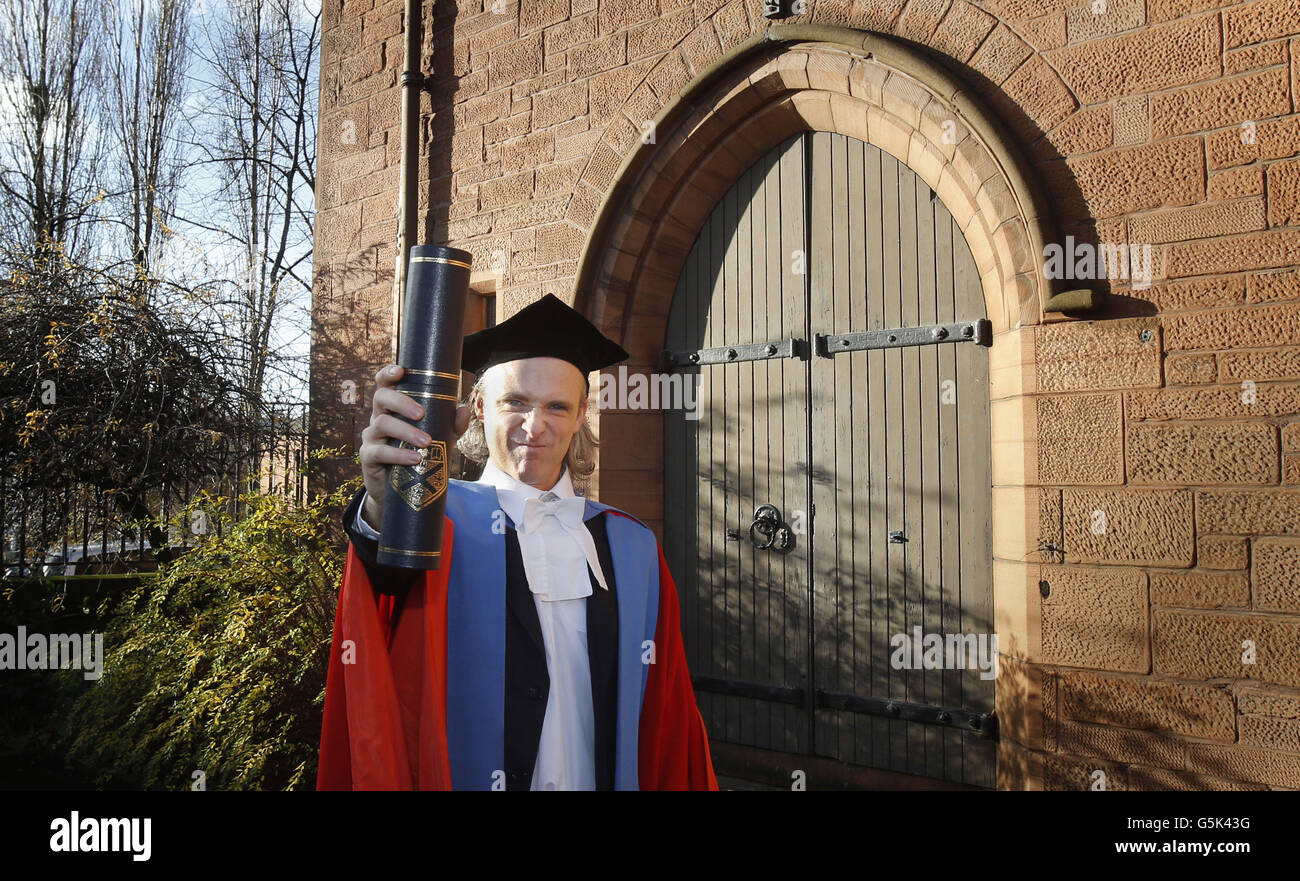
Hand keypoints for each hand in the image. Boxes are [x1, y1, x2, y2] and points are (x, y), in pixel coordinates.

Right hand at [359, 364, 470, 529]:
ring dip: (405, 431)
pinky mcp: (368, 456)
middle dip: (401, 402)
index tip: (400, 371)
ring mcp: (372, 436)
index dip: (388, 373)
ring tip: (426, 442)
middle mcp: (378, 416)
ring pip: (382, 424)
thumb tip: (464, 409)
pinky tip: (414, 458)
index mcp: (393, 407)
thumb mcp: (439, 439)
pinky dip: (398, 454)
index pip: (385, 384)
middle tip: (421, 414)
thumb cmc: (418, 453)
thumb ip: (451, 425)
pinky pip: (379, 451)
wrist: (398, 489)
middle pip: (381, 398)